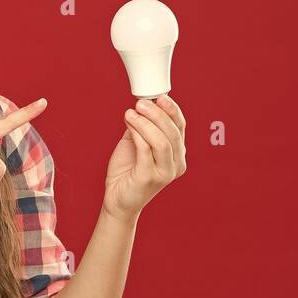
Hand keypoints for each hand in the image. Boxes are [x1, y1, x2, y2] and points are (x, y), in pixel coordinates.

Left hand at [103, 95, 186, 221]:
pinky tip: (129, 123)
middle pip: (173, 132)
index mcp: (177, 154)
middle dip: (157, 114)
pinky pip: (146, 150)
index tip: (159, 96)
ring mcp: (165, 173)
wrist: (117, 200)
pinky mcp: (150, 178)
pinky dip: (138, 133)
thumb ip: (143, 127)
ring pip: (162, 141)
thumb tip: (142, 106)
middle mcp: (176, 164)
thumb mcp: (137, 143)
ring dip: (146, 122)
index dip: (172, 110)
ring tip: (132, 112)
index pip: (180, 127)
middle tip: (141, 103)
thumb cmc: (127, 172)